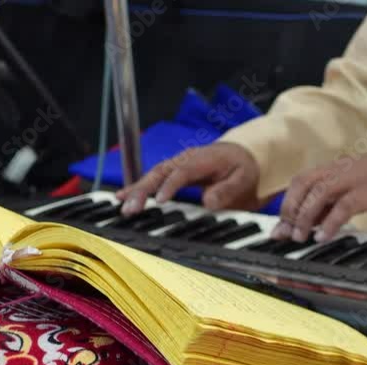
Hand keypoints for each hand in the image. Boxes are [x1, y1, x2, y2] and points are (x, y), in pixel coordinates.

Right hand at [115, 143, 261, 215]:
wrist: (244, 155)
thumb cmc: (243, 167)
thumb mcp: (244, 178)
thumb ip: (227, 190)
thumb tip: (208, 202)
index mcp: (203, 159)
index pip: (182, 172)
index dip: (170, 186)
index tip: (160, 201)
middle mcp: (186, 159)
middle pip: (160, 172)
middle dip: (143, 189)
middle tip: (131, 207)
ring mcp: (178, 165)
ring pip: (153, 175)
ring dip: (137, 190)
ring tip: (122, 205)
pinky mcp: (174, 172)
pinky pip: (153, 179)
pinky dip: (138, 187)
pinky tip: (123, 197)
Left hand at [271, 150, 366, 242]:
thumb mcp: (346, 191)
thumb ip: (327, 205)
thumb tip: (305, 225)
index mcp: (330, 169)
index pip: (299, 183)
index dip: (286, 204)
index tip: (278, 228)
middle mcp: (336, 170)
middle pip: (302, 184)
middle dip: (290, 209)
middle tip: (286, 233)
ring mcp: (350, 179)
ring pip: (318, 193)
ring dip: (305, 217)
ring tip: (300, 238)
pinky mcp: (365, 191)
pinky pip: (343, 207)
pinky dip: (330, 223)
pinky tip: (323, 237)